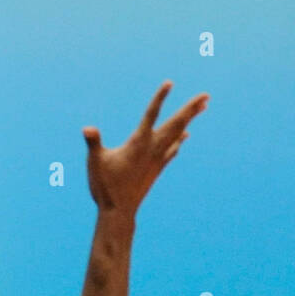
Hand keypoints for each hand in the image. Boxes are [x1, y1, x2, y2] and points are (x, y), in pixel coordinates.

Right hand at [84, 81, 208, 214]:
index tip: (169, 83)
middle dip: (190, 109)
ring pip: (177, 135)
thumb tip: (88, 129)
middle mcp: (152, 149)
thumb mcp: (95, 163)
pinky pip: (172, 150)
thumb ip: (93, 143)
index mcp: (138, 143)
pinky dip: (180, 140)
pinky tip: (186, 136)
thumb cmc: (105, 187)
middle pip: (175, 124)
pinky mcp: (157, 169)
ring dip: (189, 120)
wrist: (119, 212)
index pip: (151, 115)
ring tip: (202, 107)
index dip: (160, 98)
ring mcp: (157, 160)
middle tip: (206, 96)